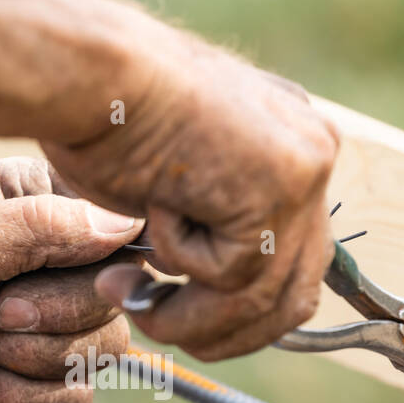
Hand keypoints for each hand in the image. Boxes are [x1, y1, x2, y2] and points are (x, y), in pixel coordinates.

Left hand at [0, 158, 136, 402]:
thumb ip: (41, 227)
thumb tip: (126, 222)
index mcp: (24, 202)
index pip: (108, 218)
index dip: (92, 257)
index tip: (39, 276)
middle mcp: (45, 258)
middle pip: (113, 291)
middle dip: (46, 318)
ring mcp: (49, 322)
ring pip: (105, 348)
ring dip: (27, 362)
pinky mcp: (46, 380)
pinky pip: (78, 398)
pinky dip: (22, 401)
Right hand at [42, 21, 338, 360]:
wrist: (91, 69)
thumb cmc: (104, 119)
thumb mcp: (177, 188)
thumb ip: (214, 230)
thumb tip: (217, 298)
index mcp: (292, 148)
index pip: (297, 266)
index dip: (240, 315)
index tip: (181, 320)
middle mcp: (312, 153)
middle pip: (295, 295)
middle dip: (222, 333)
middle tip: (155, 324)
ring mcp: (304, 168)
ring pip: (263, 297)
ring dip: (187, 317)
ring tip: (128, 294)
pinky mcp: (282, 184)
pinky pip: (233, 273)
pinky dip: (179, 263)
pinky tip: (151, 210)